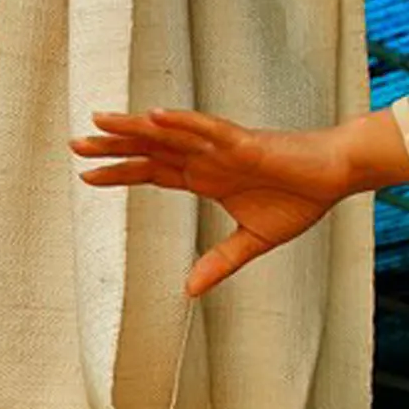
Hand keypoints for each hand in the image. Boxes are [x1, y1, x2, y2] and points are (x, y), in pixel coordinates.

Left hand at [73, 110, 354, 295]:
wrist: (335, 177)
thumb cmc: (299, 200)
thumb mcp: (253, 242)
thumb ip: (220, 262)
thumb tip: (189, 291)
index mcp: (205, 178)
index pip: (152, 173)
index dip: (120, 173)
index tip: (85, 176)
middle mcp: (206, 158)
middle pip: (150, 150)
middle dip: (113, 148)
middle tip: (74, 146)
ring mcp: (222, 147)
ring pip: (169, 134)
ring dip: (134, 128)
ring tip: (99, 122)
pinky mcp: (244, 142)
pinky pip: (207, 129)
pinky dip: (182, 122)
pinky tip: (154, 117)